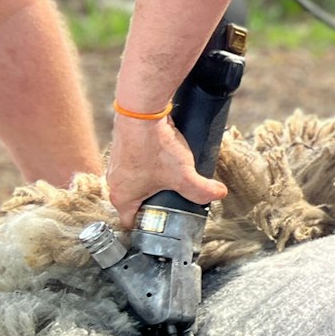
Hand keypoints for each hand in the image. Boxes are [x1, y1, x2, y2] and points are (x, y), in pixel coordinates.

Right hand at [105, 114, 227, 229]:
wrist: (142, 110)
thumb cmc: (154, 146)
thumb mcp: (184, 175)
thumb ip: (202, 190)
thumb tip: (219, 194)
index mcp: (122, 197)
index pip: (132, 223)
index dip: (149, 226)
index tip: (165, 223)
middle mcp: (115, 182)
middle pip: (137, 202)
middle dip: (157, 201)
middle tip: (175, 198)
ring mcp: (118, 163)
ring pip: (138, 181)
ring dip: (155, 180)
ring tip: (173, 175)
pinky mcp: (124, 147)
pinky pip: (139, 162)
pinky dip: (151, 162)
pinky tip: (166, 157)